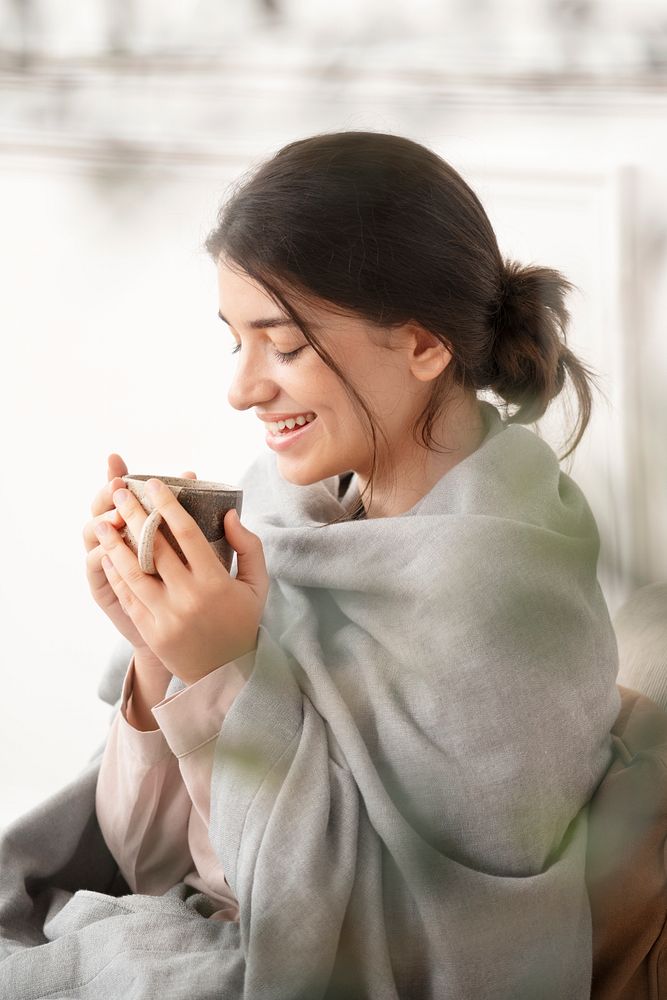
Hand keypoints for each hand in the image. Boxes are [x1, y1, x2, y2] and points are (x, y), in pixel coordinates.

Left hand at [93, 477, 269, 685]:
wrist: (226, 672)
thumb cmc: (242, 620)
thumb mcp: (257, 584)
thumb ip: (248, 545)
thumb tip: (228, 513)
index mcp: (215, 582)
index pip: (186, 534)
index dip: (167, 506)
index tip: (153, 483)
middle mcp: (189, 597)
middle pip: (154, 548)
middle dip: (133, 515)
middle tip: (118, 491)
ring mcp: (166, 616)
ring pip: (133, 572)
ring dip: (114, 544)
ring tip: (101, 522)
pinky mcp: (151, 631)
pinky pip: (128, 596)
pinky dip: (116, 574)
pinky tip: (107, 556)